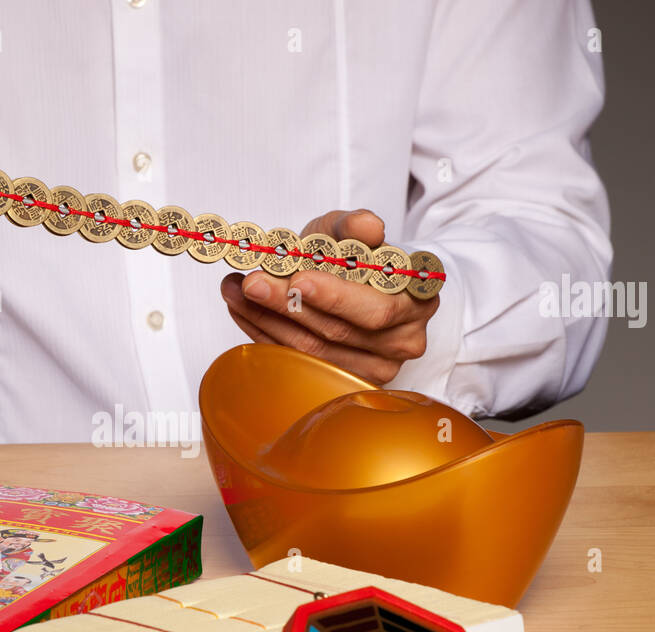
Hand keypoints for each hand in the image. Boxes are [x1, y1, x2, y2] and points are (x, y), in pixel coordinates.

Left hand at [220, 209, 437, 384]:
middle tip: (252, 283)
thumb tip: (368, 226)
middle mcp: (404, 340)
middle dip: (289, 306)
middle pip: (338, 332)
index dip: (335, 297)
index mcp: (418, 300)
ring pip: (313, 350)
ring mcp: (377, 369)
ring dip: (266, 319)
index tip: (298, 278)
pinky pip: (299, 362)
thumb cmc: (360, 258)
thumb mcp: (353, 232)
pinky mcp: (346, 381)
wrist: (362, 285)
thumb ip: (355, 226)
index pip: (376, 308)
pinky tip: (244, 310)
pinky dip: (265, 334)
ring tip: (236, 290)